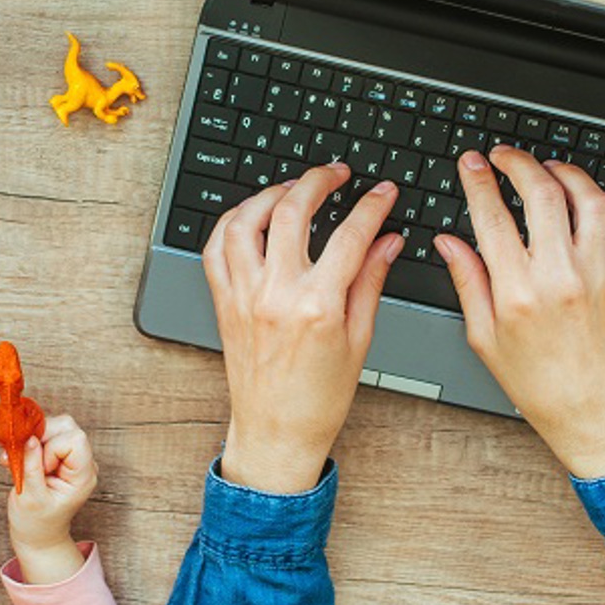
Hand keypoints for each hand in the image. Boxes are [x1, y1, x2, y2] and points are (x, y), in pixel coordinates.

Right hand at [3, 415, 98, 584]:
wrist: (38, 535)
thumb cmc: (36, 522)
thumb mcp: (30, 497)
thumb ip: (31, 466)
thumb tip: (30, 438)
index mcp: (83, 475)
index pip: (75, 439)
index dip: (52, 448)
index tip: (41, 470)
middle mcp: (83, 463)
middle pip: (66, 426)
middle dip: (41, 437)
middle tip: (25, 460)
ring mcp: (72, 458)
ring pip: (55, 427)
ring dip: (32, 440)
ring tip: (17, 462)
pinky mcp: (59, 456)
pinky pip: (45, 436)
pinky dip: (28, 444)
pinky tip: (16, 460)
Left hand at [203, 163, 402, 492]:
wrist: (277, 431)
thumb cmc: (320, 396)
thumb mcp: (360, 339)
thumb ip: (371, 281)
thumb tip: (388, 240)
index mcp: (318, 306)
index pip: (351, 235)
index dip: (372, 205)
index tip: (383, 191)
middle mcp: (276, 295)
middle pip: (293, 212)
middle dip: (318, 180)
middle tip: (336, 173)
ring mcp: (244, 296)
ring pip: (246, 221)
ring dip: (271, 194)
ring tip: (293, 188)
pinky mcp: (223, 303)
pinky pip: (216, 248)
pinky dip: (233, 222)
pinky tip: (252, 215)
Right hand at [434, 148, 604, 478]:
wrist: (590, 408)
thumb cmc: (535, 379)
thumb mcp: (483, 335)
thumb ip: (467, 280)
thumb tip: (449, 240)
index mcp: (518, 293)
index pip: (494, 217)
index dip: (479, 180)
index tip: (472, 163)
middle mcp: (560, 277)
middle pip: (543, 193)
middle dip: (519, 162)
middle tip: (504, 156)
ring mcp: (598, 273)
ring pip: (587, 197)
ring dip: (564, 172)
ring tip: (545, 169)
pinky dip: (600, 197)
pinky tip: (582, 196)